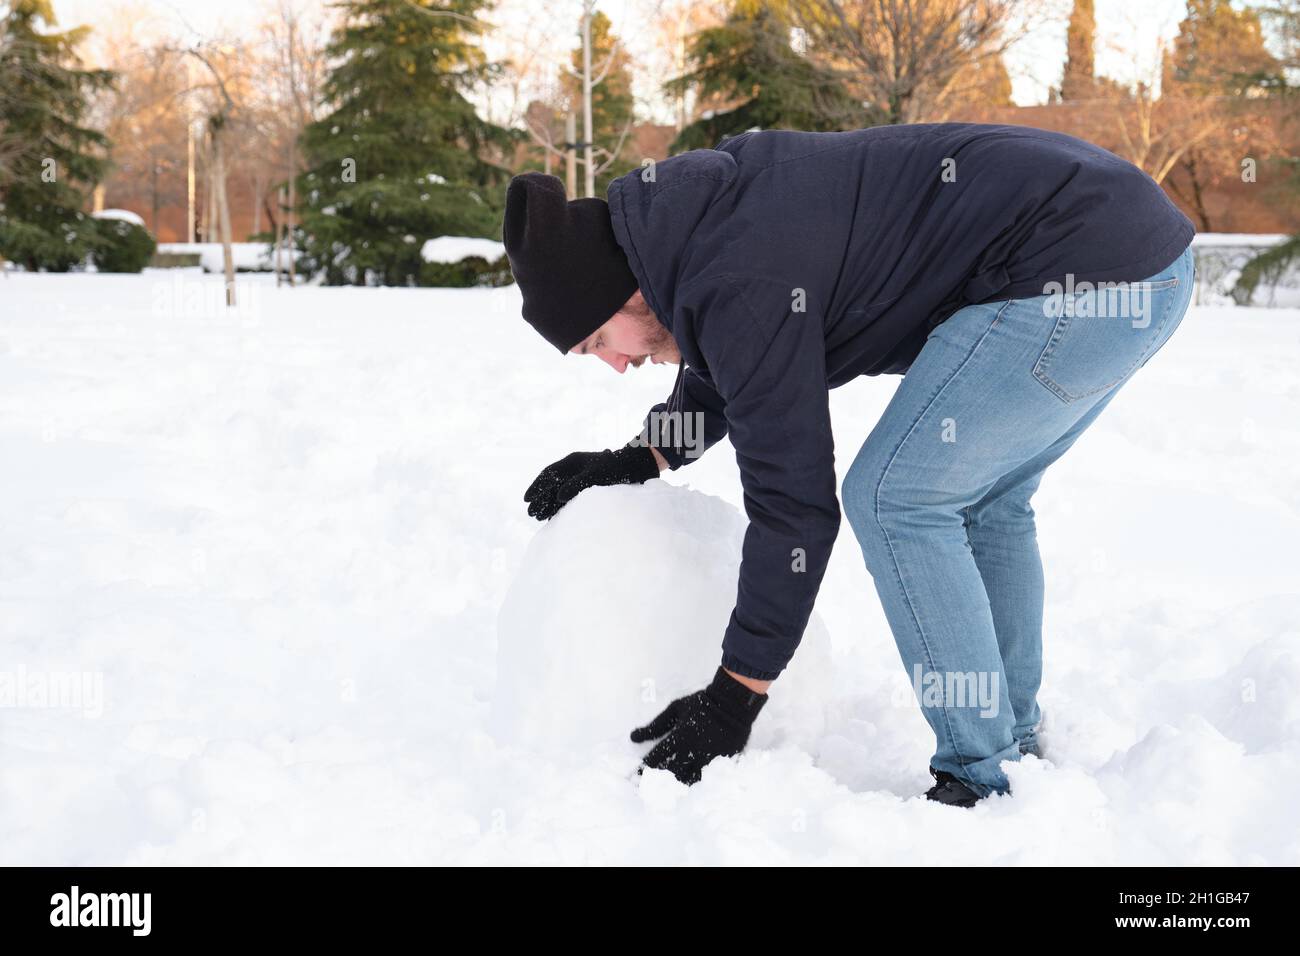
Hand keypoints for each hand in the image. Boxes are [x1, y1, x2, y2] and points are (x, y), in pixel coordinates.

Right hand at [523, 444, 658, 519]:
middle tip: (530, 512)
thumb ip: (576, 485)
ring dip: (547, 504)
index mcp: (572, 461)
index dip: (536, 486)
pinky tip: (552, 517)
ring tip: (537, 517)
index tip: (526, 498)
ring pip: (557, 492)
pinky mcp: (585, 489)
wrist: (634, 468)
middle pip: (550, 484)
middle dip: (539, 498)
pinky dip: (558, 507)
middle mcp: (572, 470)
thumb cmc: (615, 469)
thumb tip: (558, 497)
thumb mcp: (595, 475)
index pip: (548, 474)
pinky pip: (567, 499)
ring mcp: (578, 479)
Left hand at [630, 666, 767, 784]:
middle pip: (669, 774)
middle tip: (646, 788)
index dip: (644, 769)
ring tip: (663, 790)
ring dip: (674, 785)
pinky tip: (684, 786)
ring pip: (686, 780)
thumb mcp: (675, 709)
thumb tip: (633, 737)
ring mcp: (707, 759)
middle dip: (656, 781)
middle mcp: (692, 752)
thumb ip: (655, 725)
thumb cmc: (701, 704)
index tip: (635, 775)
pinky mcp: (719, 764)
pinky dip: (692, 782)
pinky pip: (703, 779)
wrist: (733, 704)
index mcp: (679, 737)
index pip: (656, 759)